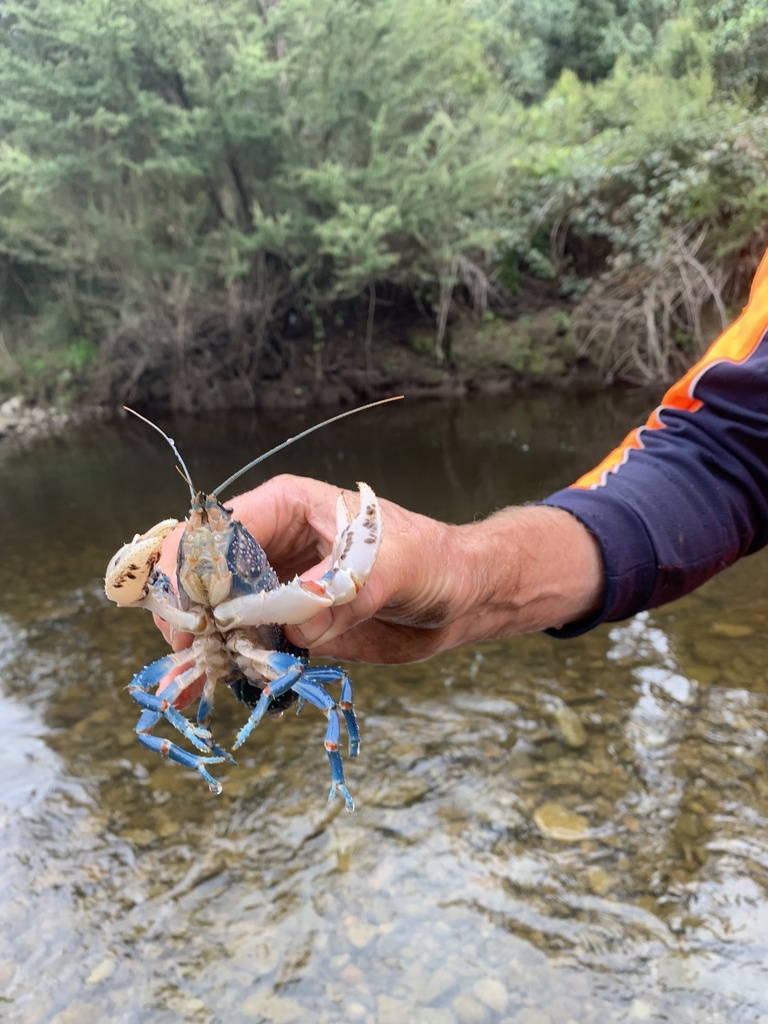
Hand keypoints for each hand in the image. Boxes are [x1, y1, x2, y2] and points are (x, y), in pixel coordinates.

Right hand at [155, 473, 603, 664]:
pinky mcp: (286, 626)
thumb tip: (300, 628)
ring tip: (190, 683)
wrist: (458, 598)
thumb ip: (349, 592)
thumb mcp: (398, 567)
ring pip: (215, 613)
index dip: (193, 568)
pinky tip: (209, 691)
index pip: (217, 529)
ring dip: (200, 647)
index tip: (193, 614)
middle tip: (190, 652)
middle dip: (187, 610)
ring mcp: (274, 586)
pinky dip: (226, 667)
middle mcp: (270, 543)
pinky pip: (244, 645)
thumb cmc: (433, 561)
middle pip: (202, 572)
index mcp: (286, 507)